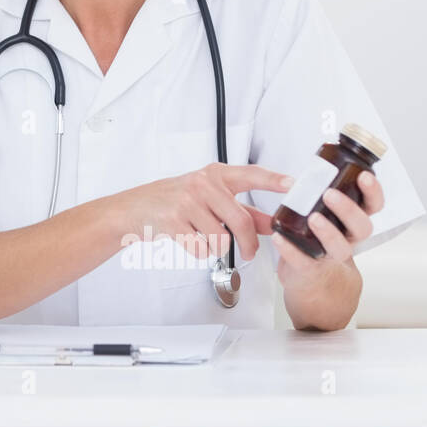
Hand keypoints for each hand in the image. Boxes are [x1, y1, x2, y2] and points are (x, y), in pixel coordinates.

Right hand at [117, 163, 292, 261]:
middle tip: (250, 253)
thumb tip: (273, 224)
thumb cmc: (174, 201)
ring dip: (217, 248)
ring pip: (221, 239)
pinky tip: (188, 241)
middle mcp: (202, 184)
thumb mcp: (208, 198)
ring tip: (203, 239)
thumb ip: (241, 210)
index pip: (251, 174)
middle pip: (240, 220)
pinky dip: (199, 252)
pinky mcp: (173, 221)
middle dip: (249, 244)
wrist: (134, 209)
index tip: (293, 185)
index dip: (274, 180)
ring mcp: (187, 201)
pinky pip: (201, 248)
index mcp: (215, 175)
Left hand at [272, 169, 383, 290]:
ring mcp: (330, 255)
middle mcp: (348, 238)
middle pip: (362, 227)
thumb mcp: (330, 213)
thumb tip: (320, 159)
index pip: (373, 205)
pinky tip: (279, 238)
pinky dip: (290, 250)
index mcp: (354, 221)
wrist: (314, 278)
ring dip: (328, 231)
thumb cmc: (321, 238)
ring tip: (313, 218)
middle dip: (348, 209)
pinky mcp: (310, 269)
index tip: (363, 176)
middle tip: (330, 194)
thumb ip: (327, 190)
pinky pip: (303, 261)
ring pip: (339, 247)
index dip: (373, 192)